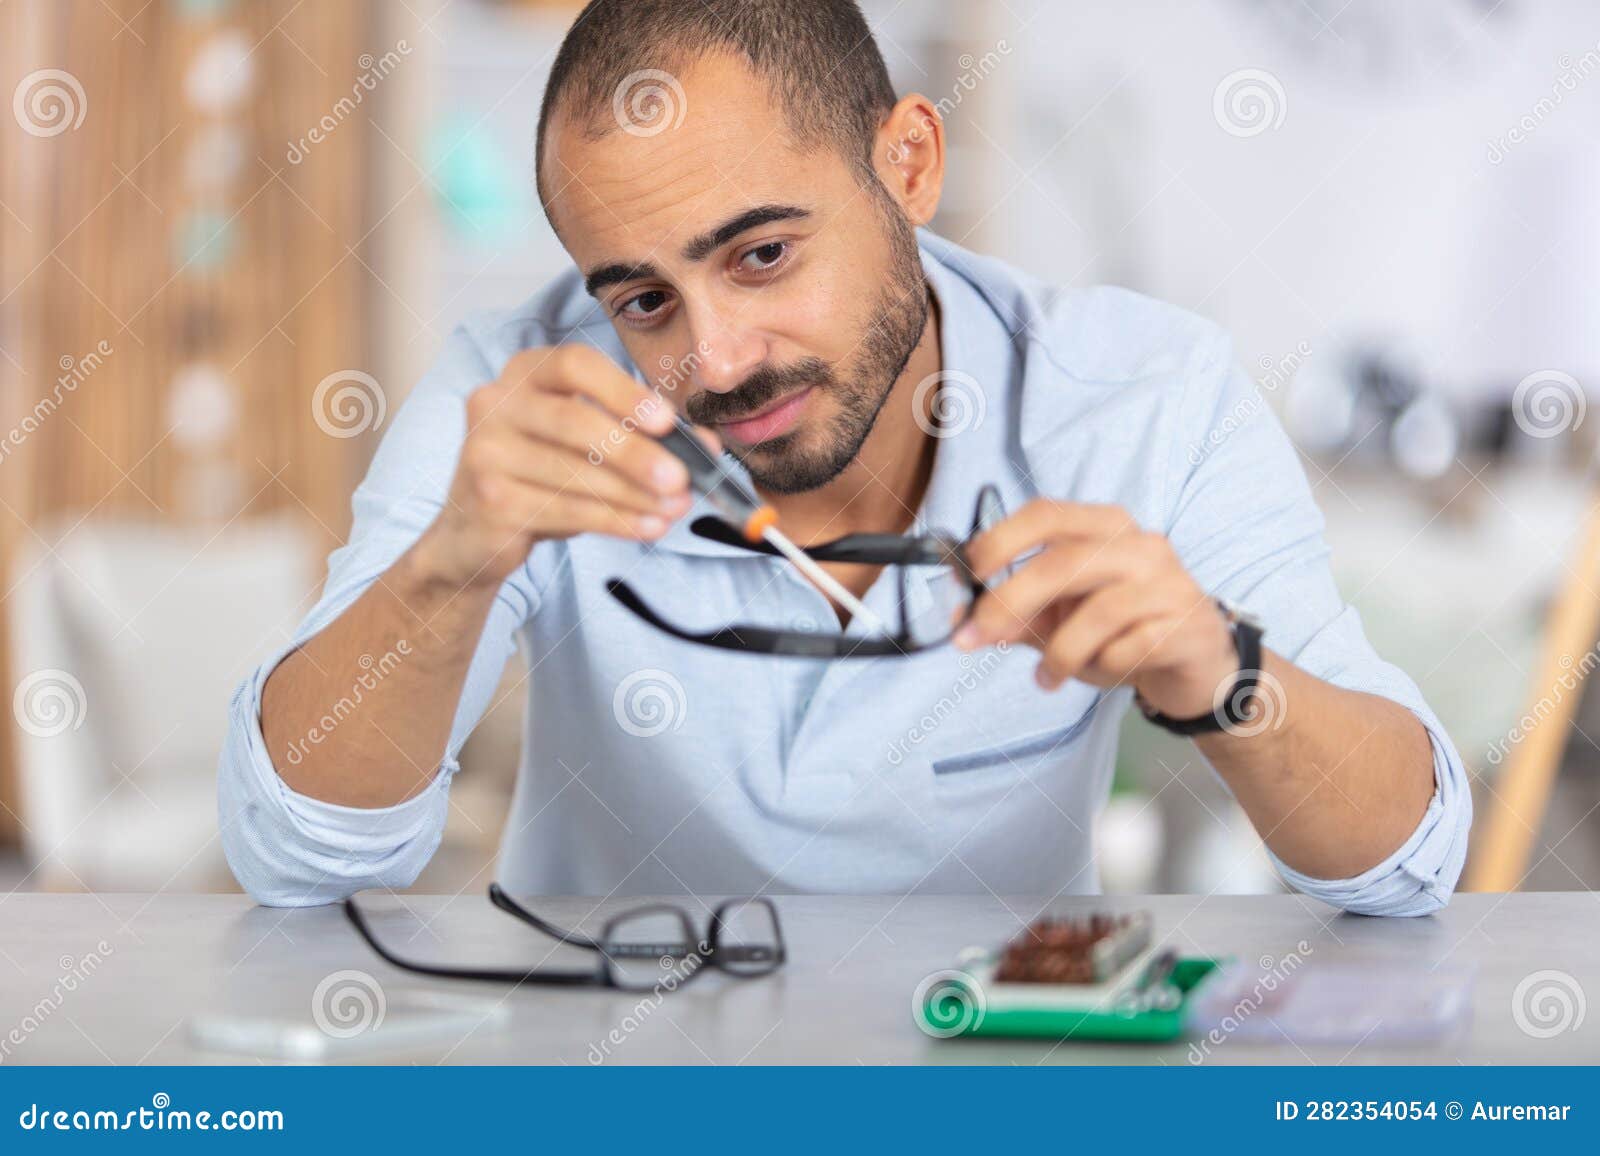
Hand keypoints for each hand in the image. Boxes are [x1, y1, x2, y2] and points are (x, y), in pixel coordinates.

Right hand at [413, 345, 713, 590]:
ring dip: (633, 495)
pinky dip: (615, 522)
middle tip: (680, 478)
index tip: (666, 420)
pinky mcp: (489, 499)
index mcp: (525, 373)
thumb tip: (705, 447)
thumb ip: (639, 435)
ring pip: (573, 472)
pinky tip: (647, 527)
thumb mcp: (586, 445)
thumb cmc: (541, 476)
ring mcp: (485, 451)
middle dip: (635, 452)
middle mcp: (495, 403)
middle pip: (574, 420)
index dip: (622, 390)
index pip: (575, 364)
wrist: (473, 532)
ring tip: (673, 509)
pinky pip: (564, 510)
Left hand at [954, 500, 1235, 717]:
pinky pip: (1131, 647)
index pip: (1046, 515)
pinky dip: (1105, 665)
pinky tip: (1104, 671)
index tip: (968, 574)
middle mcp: (1139, 545)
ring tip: (1047, 677)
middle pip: (1063, 562)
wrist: (1197, 664)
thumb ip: (1015, 615)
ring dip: (1060, 652)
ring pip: (1098, 612)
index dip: (1000, 541)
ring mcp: (1168, 583)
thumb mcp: (1062, 620)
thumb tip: (960, 618)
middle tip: (975, 638)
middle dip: (1011, 601)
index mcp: (1104, 528)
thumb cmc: (1123, 631)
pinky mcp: (1187, 625)